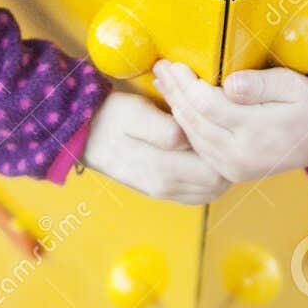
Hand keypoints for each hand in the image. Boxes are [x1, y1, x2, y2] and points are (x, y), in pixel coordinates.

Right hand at [79, 91, 231, 205]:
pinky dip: (207, 179)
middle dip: (226, 161)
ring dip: (218, 171)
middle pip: (217, 184)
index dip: (224, 151)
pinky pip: (196, 194)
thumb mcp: (134, 112)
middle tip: (224, 134)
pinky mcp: (160, 191)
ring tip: (215, 145)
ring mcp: (163, 192)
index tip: (222, 127)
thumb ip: (163, 128)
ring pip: (210, 192)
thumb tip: (187, 139)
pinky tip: (202, 157)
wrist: (82, 134)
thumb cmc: (110, 116)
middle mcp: (165, 187)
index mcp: (162, 169)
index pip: (214, 170)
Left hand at [152, 60, 307, 183]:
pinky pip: (199, 148)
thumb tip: (229, 84)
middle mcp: (241, 156)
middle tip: (160, 68)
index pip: (209, 106)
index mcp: (256, 132)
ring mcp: (234, 168)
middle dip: (175, 92)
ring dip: (174, 108)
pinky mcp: (230, 172)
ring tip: (162, 82)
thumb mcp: (292, 86)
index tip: (176, 64)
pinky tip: (176, 105)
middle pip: (195, 122)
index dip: (188, 85)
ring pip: (193, 136)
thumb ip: (259, 85)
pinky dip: (185, 125)